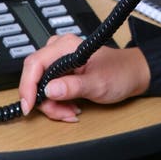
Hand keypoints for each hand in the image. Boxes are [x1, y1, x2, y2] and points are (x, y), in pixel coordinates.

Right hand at [18, 34, 150, 121]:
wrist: (132, 75)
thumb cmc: (120, 72)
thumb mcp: (98, 83)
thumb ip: (73, 87)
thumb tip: (49, 89)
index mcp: (66, 46)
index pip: (34, 64)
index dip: (28, 87)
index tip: (30, 106)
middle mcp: (60, 50)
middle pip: (35, 78)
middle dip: (45, 101)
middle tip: (61, 113)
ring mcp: (59, 61)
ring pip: (41, 88)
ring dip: (53, 105)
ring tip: (71, 112)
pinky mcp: (61, 72)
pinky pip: (49, 90)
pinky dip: (57, 103)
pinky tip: (71, 107)